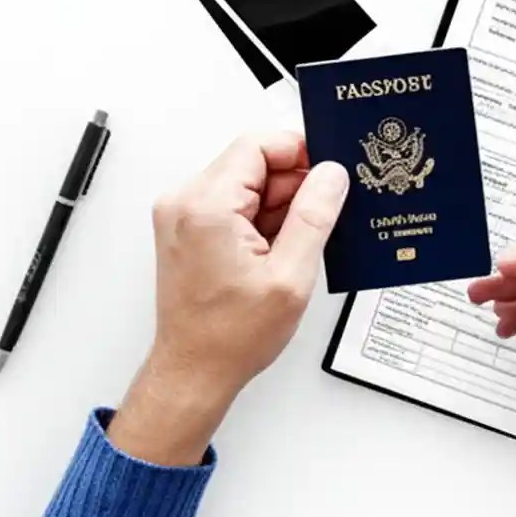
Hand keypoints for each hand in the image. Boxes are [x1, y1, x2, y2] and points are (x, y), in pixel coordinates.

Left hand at [107, 133, 348, 465]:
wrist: (194, 371)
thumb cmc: (229, 337)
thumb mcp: (291, 276)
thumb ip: (315, 216)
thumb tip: (332, 175)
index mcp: (206, 207)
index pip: (258, 145)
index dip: (300, 152)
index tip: (329, 170)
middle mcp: (186, 203)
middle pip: (253, 163)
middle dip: (294, 186)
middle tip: (321, 219)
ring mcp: (183, 216)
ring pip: (247, 184)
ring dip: (279, 207)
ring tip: (294, 248)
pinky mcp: (189, 229)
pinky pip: (234, 205)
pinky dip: (262, 221)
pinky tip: (277, 252)